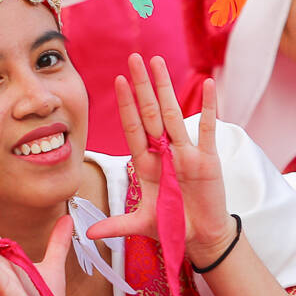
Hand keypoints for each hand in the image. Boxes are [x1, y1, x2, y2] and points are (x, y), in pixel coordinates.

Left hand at [87, 55, 232, 262]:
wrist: (201, 238)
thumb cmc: (173, 227)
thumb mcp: (141, 225)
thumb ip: (116, 225)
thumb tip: (87, 234)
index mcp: (147, 164)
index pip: (134, 128)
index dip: (127, 105)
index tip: (118, 80)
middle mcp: (165, 153)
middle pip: (151, 113)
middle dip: (142, 86)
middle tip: (134, 58)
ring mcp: (187, 153)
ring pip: (174, 114)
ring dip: (166, 87)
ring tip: (158, 62)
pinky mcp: (208, 159)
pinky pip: (207, 129)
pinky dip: (208, 107)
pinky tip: (207, 85)